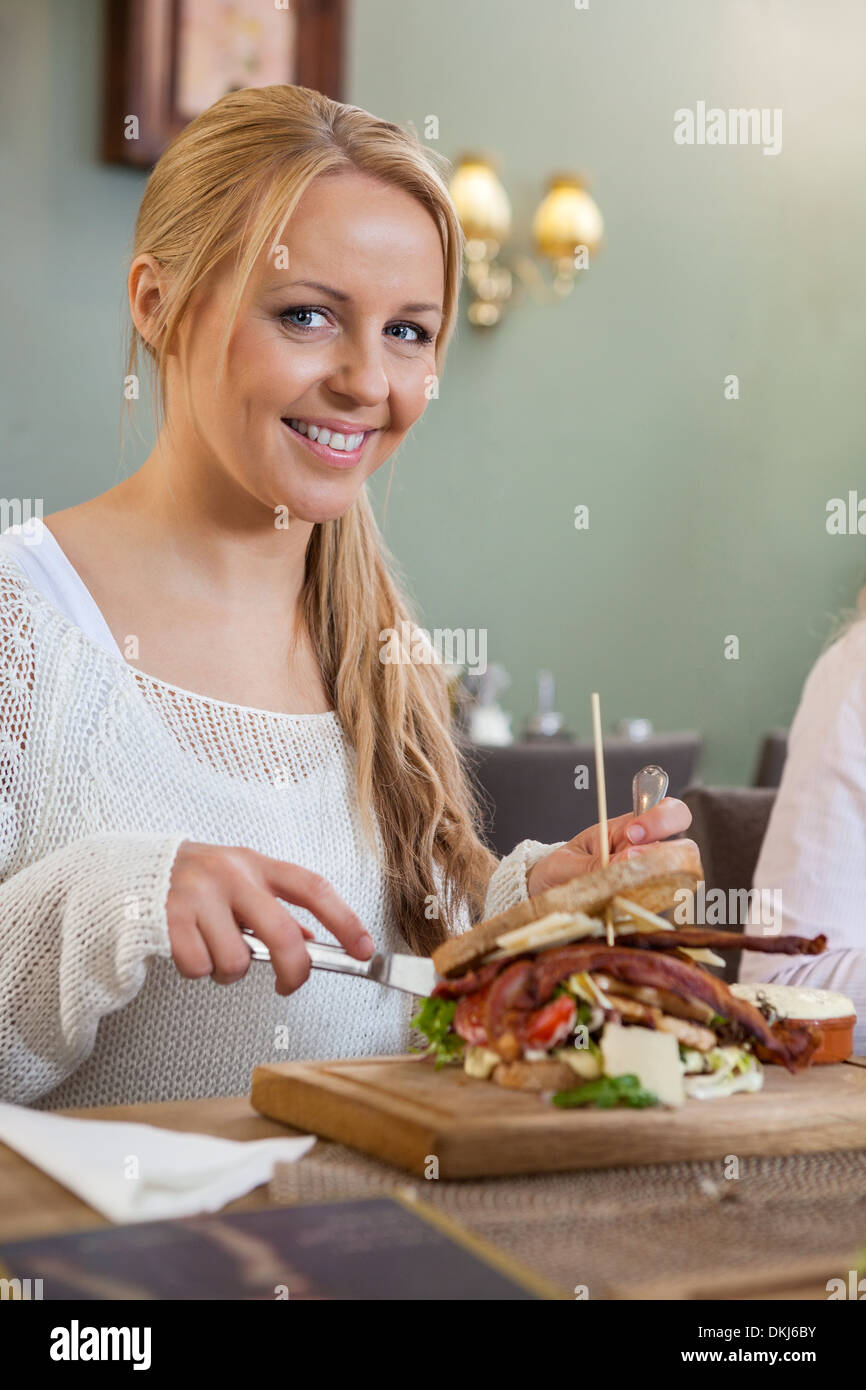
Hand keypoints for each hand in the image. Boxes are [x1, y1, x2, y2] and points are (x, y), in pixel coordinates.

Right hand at [166, 842, 373, 995]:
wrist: (132, 871)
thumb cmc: (197, 881)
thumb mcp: (241, 881)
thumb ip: (274, 909)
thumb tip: (313, 943)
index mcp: (257, 864)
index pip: (313, 888)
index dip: (344, 920)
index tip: (364, 949)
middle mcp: (231, 875)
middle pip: (282, 934)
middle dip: (294, 970)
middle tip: (290, 985)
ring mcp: (200, 895)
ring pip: (237, 962)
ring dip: (230, 972)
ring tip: (214, 950)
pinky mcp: (169, 918)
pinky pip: (199, 967)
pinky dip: (197, 970)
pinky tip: (188, 948)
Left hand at [525, 798, 696, 897]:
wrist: (549, 895)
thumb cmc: (561, 870)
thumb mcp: (569, 863)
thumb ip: (595, 865)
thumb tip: (627, 864)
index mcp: (631, 829)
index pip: (668, 811)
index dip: (661, 819)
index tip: (633, 832)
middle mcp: (651, 854)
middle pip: (687, 848)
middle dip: (668, 852)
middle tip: (632, 858)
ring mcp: (654, 882)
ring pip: (681, 880)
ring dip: (657, 882)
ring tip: (623, 886)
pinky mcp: (649, 907)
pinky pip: (662, 909)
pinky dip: (649, 908)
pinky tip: (624, 908)